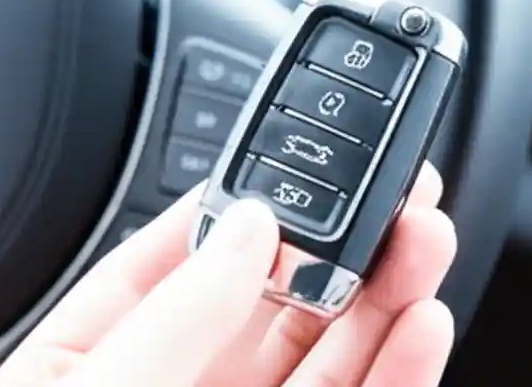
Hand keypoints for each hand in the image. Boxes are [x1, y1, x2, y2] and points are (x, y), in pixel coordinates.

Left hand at [0, 164, 455, 386]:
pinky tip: (423, 326)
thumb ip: (174, 314)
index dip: (256, 206)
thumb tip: (248, 226)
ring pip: (336, 357)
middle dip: (349, 244)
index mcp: (104, 363)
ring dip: (390, 297)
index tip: (313, 166)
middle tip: (400, 199)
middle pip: (283, 303)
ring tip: (427, 247)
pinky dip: (401, 372)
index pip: (186, 260)